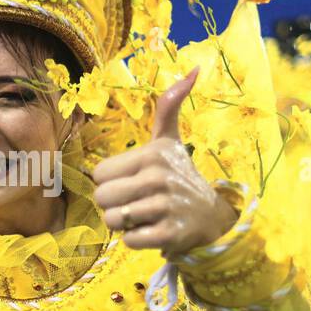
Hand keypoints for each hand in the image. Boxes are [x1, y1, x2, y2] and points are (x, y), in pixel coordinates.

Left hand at [92, 68, 237, 254]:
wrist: (212, 215)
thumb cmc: (180, 175)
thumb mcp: (170, 140)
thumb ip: (169, 107)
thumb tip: (193, 69)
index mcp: (151, 154)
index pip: (98, 174)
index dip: (110, 181)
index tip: (131, 181)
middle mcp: (158, 178)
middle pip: (101, 199)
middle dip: (113, 205)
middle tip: (135, 201)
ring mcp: (165, 207)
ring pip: (113, 221)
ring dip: (124, 223)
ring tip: (144, 215)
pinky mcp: (170, 234)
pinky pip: (129, 241)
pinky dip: (136, 239)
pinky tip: (153, 230)